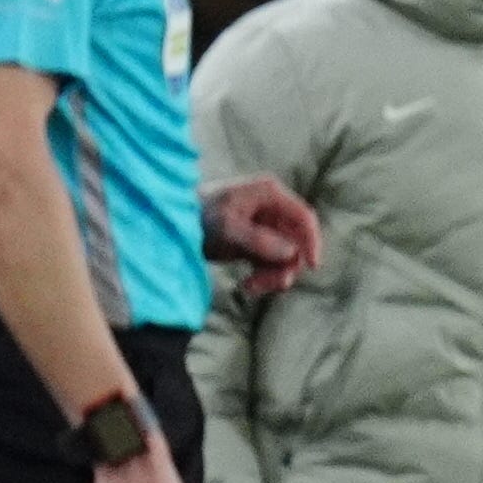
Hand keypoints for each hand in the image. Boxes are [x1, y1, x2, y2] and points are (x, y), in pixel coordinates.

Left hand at [203, 176, 321, 295]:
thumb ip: (259, 240)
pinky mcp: (255, 243)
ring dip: (273, 276)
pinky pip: (271, 264)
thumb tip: (291, 253)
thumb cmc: (197, 216)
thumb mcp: (227, 227)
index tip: (312, 266)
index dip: (312, 241)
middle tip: (264, 284)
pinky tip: (246, 285)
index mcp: (269, 194)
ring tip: (249, 287)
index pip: (303, 217)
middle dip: (284, 266)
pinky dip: (263, 277)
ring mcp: (264, 226)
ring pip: (285, 257)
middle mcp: (271, 208)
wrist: (169, 224)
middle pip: (296, 242)